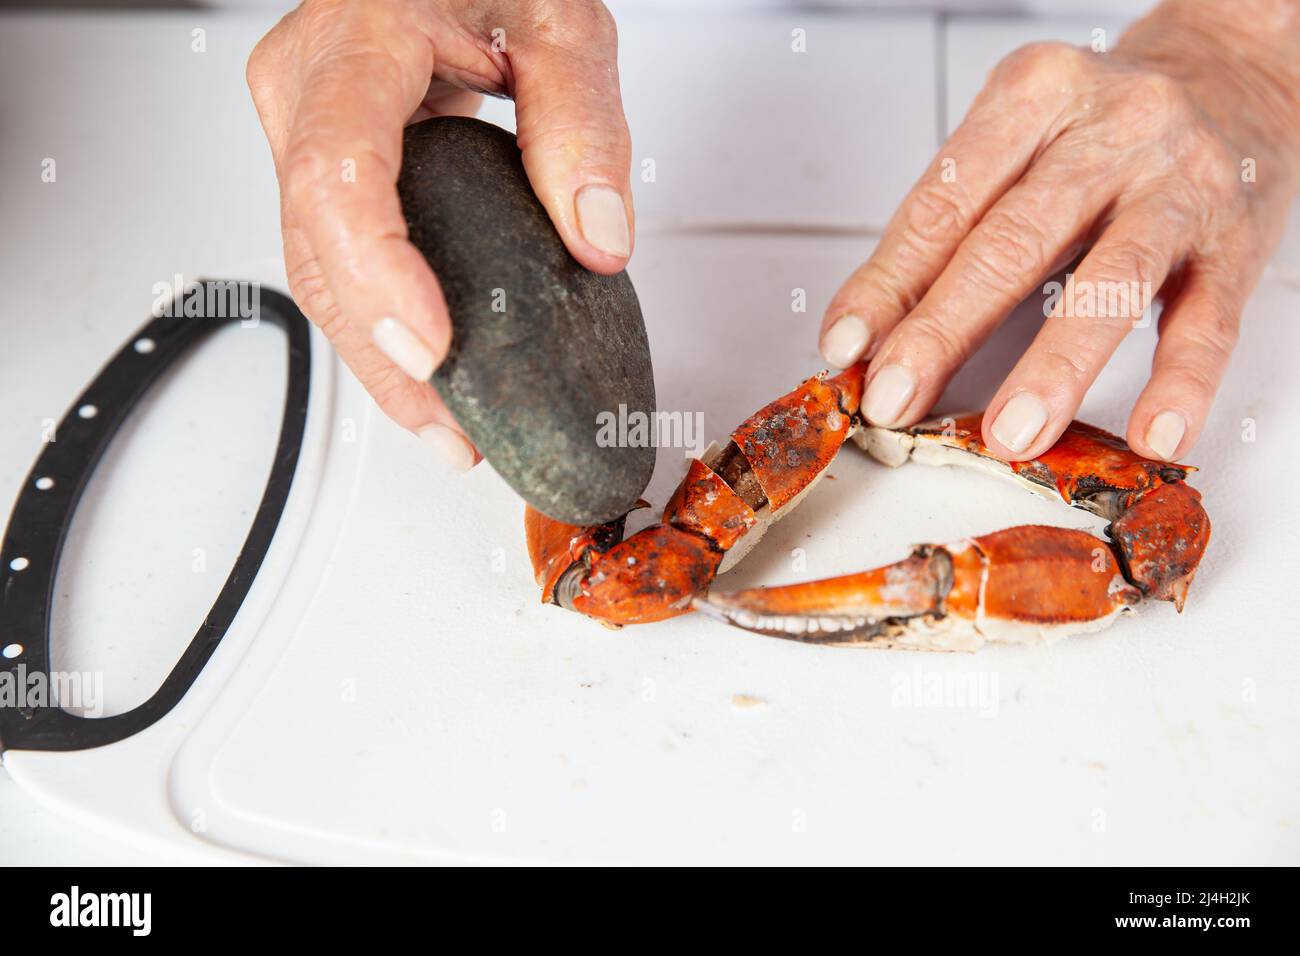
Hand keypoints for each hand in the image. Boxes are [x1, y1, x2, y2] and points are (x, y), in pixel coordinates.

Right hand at [247, 0, 632, 468]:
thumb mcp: (559, 17)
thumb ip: (582, 120)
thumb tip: (598, 237)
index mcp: (357, 40)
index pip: (339, 170)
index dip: (378, 271)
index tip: (433, 347)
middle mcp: (306, 90)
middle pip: (317, 247)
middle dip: (382, 357)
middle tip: (455, 428)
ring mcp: (301, 131)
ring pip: (313, 271)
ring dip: (376, 363)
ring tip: (448, 428)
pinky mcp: (317, 165)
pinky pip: (333, 259)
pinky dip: (378, 325)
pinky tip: (428, 378)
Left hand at [819, 0, 1299, 460]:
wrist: (1238, 76)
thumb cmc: (1104, 127)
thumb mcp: (1018, 139)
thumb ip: (953, 224)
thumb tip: (874, 331)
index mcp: (1034, 97)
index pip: (944, 205)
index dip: (888, 283)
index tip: (846, 346)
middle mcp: (1110, 131)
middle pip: (1011, 243)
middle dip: (943, 332)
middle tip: (895, 399)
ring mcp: (1178, 185)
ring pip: (1109, 282)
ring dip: (1053, 368)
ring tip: (1011, 434)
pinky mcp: (1235, 242)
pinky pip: (1207, 320)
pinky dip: (1179, 382)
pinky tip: (1152, 432)